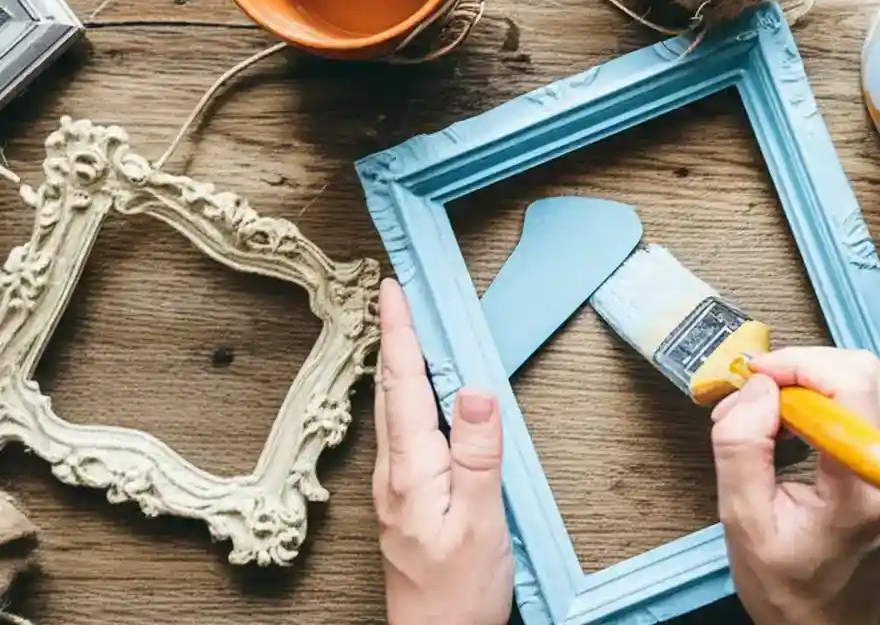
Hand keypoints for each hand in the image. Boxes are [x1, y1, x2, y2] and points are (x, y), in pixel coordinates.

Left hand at [373, 279, 513, 624]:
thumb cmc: (457, 594)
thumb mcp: (482, 521)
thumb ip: (480, 455)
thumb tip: (479, 392)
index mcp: (413, 469)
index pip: (404, 384)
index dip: (399, 333)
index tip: (394, 292)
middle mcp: (396, 473)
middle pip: (392, 390)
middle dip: (392, 338)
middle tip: (397, 297)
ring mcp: (397, 487)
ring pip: (395, 411)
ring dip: (399, 365)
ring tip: (406, 332)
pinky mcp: (406, 500)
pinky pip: (404, 433)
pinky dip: (409, 398)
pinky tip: (419, 399)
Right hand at [710, 347, 879, 624]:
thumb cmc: (791, 593)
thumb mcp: (744, 521)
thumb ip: (742, 447)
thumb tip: (756, 389)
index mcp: (865, 488)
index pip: (846, 385)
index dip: (794, 366)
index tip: (752, 376)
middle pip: (862, 372)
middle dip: (802, 369)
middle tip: (758, 393)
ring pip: (867, 384)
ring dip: (814, 383)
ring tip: (771, 416)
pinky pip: (868, 409)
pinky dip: (827, 402)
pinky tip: (795, 428)